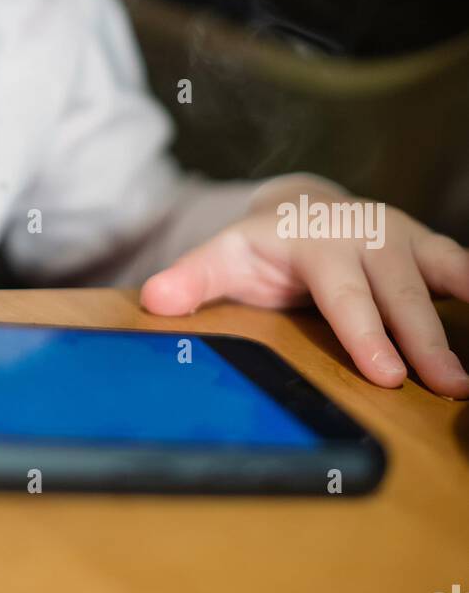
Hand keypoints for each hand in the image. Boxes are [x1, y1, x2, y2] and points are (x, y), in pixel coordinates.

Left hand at [141, 175, 468, 396]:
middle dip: (422, 338)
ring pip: (439, 276)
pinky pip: (457, 266)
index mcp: (314, 241)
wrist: (301, 207)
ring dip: (457, 320)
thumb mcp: (223, 257)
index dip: (364, 333)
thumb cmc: (263, 245)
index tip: (385, 372)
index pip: (342, 294)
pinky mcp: (427, 245)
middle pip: (398, 293)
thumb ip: (192, 278)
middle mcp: (364, 234)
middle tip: (448, 384)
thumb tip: (153, 299)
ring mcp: (401, 236)